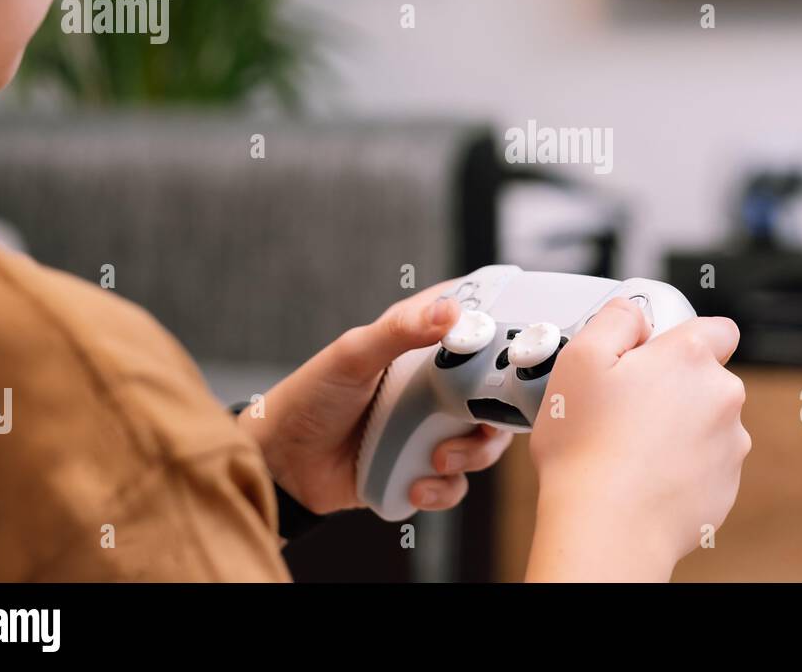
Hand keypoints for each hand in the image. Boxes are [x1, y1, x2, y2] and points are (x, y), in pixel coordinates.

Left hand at [237, 283, 513, 514]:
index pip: (478, 327)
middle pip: (496, 392)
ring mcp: (430, 428)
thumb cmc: (310, 397)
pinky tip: (416, 487)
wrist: (280, 465)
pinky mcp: (421, 467)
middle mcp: (434, 384)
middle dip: (498, 413)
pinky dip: (443, 489)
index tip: (521, 348)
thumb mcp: (353, 355)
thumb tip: (451, 312)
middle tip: (481, 423)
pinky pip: (455, 483)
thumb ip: (401, 331)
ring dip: (471, 456)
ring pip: (483, 442)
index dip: (505, 334)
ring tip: (437, 460)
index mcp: (421, 344)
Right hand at [525, 300, 749, 580]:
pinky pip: (704, 464)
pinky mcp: (725, 487)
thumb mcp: (579, 359)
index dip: (681, 338)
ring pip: (705, 422)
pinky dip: (680, 466)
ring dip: (677, 428)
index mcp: (691, 358)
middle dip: (672, 386)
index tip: (650, 356)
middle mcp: (722, 397)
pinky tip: (643, 476)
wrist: (607, 529)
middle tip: (624, 407)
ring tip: (629, 448)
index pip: (716, 328)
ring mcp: (730, 445)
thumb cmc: (587, 449)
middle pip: (705, 377)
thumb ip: (615, 319)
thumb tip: (635, 314)